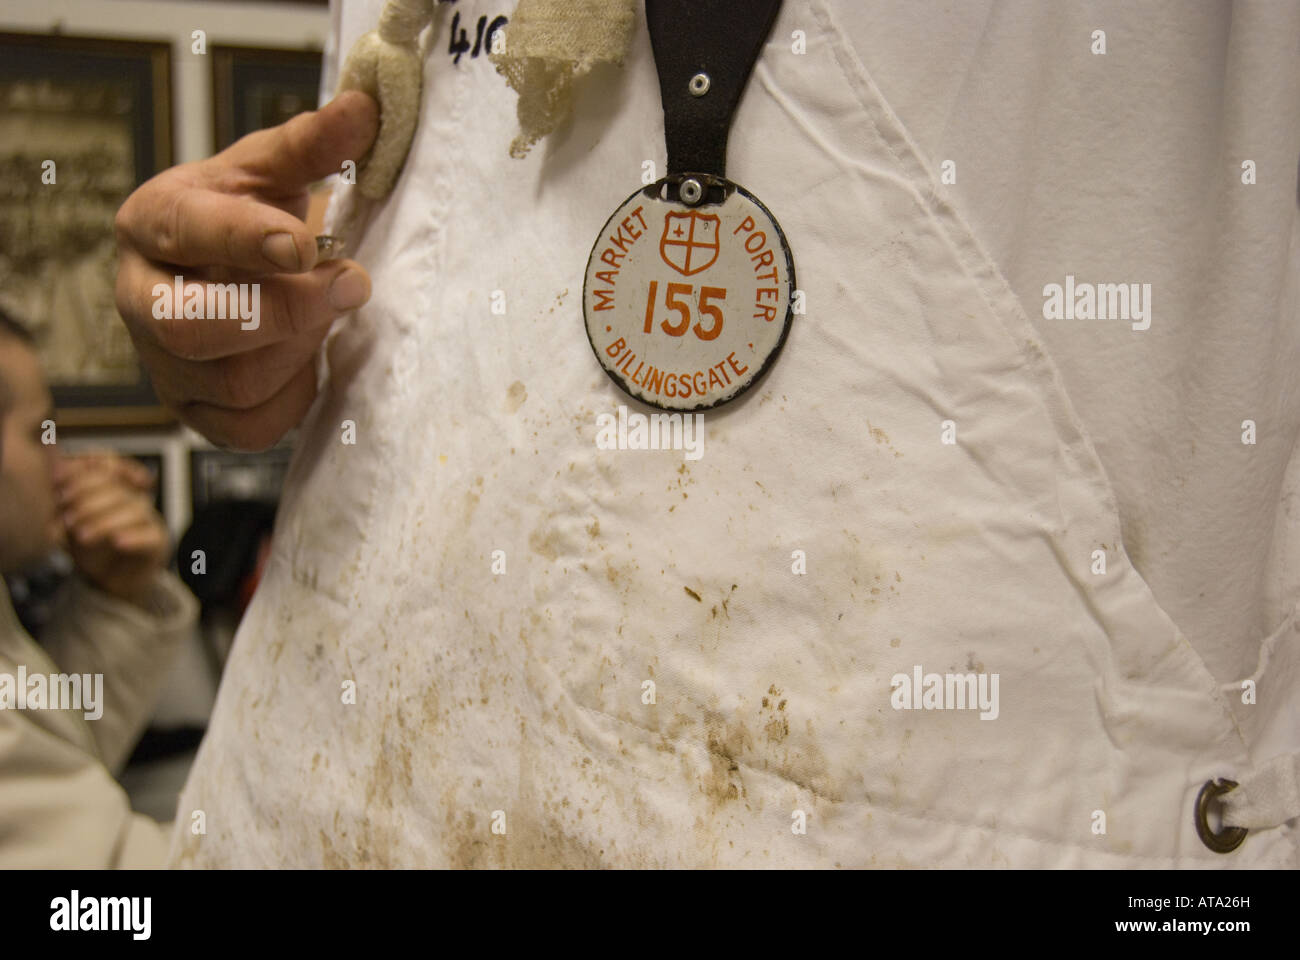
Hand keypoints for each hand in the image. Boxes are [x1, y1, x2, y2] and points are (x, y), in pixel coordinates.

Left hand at [54, 452, 169, 607]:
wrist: (104, 584)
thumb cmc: (87, 549)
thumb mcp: (66, 523)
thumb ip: (64, 498)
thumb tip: (58, 469)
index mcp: (111, 486)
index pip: (108, 462)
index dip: (85, 472)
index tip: (61, 491)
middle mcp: (133, 498)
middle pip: (119, 487)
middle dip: (90, 500)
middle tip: (68, 519)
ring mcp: (148, 519)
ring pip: (135, 510)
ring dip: (105, 522)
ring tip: (83, 536)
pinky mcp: (158, 542)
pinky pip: (151, 535)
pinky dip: (134, 537)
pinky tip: (117, 542)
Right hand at [114, 91, 380, 450]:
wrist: (233, 268)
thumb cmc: (251, 214)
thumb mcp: (273, 171)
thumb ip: (313, 144)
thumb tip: (365, 109)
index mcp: (151, 223)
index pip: (185, 233)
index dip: (244, 239)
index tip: (306, 243)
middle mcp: (140, 298)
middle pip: (189, 326)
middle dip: (282, 310)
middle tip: (351, 285)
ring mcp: (163, 364)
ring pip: (229, 382)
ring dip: (299, 349)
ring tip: (331, 315)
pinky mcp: (194, 413)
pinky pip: (248, 427)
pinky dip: (294, 397)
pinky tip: (310, 361)